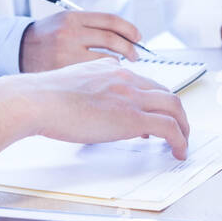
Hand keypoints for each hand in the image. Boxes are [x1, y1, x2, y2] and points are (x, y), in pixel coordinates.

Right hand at [0, 58, 190, 162]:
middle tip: (176, 129)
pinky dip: (180, 140)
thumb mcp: (71, 84)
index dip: (153, 101)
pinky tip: (179, 152)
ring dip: (183, 126)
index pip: (144, 82)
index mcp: (109, 68)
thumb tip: (97, 107)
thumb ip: (89, 89)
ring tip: (183, 143)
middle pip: (165, 92)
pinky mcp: (133, 117)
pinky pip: (169, 127)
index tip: (152, 117)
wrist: (37, 100)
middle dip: (175, 112)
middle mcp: (125, 78)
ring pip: (174, 107)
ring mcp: (131, 96)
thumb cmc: (44, 97)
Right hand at [19, 11, 141, 71]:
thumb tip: (126, 34)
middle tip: (135, 54)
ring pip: (107, 59)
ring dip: (119, 63)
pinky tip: (106, 75)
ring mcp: (66, 54)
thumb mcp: (66, 21)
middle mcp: (70, 33)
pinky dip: (105, 74)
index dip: (129, 29)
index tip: (138, 37)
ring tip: (121, 65)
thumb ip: (92, 25)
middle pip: (112, 40)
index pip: (111, 21)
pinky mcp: (64, 72)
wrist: (18, 49)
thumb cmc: (48, 36)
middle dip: (130, 48)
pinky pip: (94, 74)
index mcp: (73, 17)